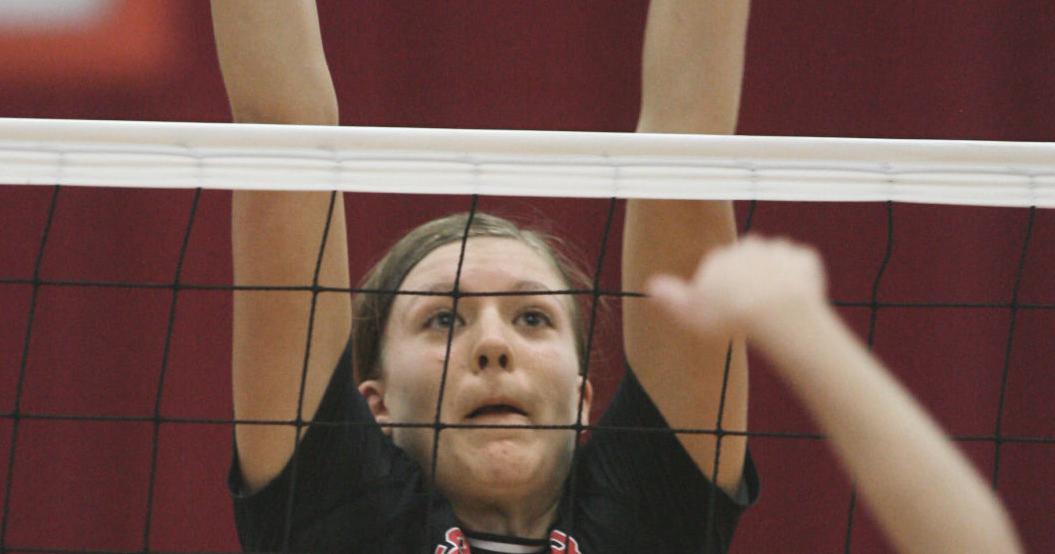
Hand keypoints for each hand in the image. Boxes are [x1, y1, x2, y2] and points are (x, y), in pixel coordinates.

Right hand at [646, 236, 827, 339]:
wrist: (776, 310)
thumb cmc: (729, 316)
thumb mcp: (690, 314)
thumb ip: (671, 299)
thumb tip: (651, 286)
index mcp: (719, 258)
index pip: (717, 268)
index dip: (721, 289)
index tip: (726, 310)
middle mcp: (747, 246)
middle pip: (747, 260)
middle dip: (749, 278)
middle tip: (751, 308)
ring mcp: (778, 250)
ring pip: (775, 261)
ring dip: (776, 277)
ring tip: (776, 306)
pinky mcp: (805, 258)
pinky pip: (802, 267)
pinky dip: (802, 280)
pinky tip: (797, 299)